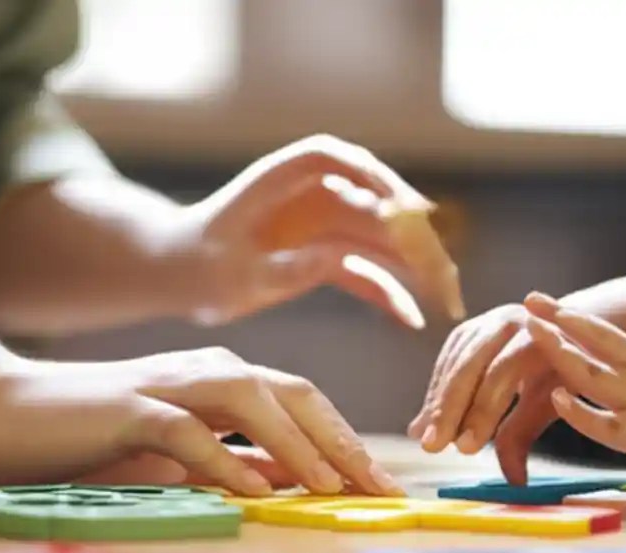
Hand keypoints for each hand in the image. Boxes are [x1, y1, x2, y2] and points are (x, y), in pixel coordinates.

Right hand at [0, 348, 401, 497]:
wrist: (3, 409)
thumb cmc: (95, 433)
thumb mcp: (178, 448)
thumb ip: (233, 457)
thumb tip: (292, 481)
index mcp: (223, 378)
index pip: (303, 402)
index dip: (346, 439)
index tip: (383, 485)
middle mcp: (207, 370)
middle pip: (295, 394)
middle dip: (343, 441)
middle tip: (381, 487)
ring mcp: (169, 383)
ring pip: (252, 401)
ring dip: (297, 444)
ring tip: (333, 485)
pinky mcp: (129, 407)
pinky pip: (189, 431)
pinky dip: (226, 459)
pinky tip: (256, 490)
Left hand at [181, 134, 464, 326]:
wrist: (179, 279)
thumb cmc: (195, 266)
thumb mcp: (232, 274)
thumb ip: (282, 266)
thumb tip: (337, 258)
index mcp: (286, 175)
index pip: (339, 159)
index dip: (375, 177)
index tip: (404, 207)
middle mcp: (316, 192)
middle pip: (378, 205)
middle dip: (415, 237)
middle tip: (443, 272)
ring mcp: (328, 224)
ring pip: (386, 241)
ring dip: (418, 268)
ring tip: (447, 300)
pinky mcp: (330, 255)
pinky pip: (369, 273)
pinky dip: (392, 294)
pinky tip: (414, 321)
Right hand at [407, 303, 563, 483]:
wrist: (565, 329)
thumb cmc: (561, 371)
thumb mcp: (550, 401)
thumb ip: (525, 434)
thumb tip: (515, 481)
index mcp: (539, 336)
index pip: (503, 373)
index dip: (483, 412)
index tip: (467, 448)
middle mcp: (509, 322)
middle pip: (471, 365)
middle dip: (449, 408)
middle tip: (434, 446)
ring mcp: (485, 323)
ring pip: (454, 362)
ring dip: (436, 402)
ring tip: (425, 438)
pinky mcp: (467, 331)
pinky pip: (446, 362)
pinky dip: (435, 392)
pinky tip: (427, 419)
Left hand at [522, 293, 625, 493]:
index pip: (614, 339)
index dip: (581, 322)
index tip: (554, 307)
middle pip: (597, 343)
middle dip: (559, 323)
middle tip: (529, 301)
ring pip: (593, 374)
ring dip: (558, 354)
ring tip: (529, 332)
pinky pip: (607, 423)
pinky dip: (579, 413)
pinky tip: (555, 401)